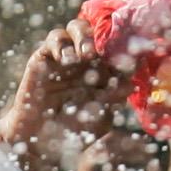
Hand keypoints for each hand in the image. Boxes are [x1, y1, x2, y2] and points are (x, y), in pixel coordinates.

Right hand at [0, 23, 115, 170]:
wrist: (38, 142)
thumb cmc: (72, 132)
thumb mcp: (98, 119)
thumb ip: (112, 101)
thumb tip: (129, 84)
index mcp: (106, 72)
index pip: (119, 51)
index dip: (125, 47)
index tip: (132, 53)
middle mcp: (88, 60)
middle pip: (100, 32)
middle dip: (106, 36)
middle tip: (106, 51)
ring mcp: (66, 57)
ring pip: (77, 28)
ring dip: (84, 36)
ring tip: (86, 54)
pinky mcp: (44, 57)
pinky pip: (55, 39)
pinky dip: (61, 44)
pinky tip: (66, 59)